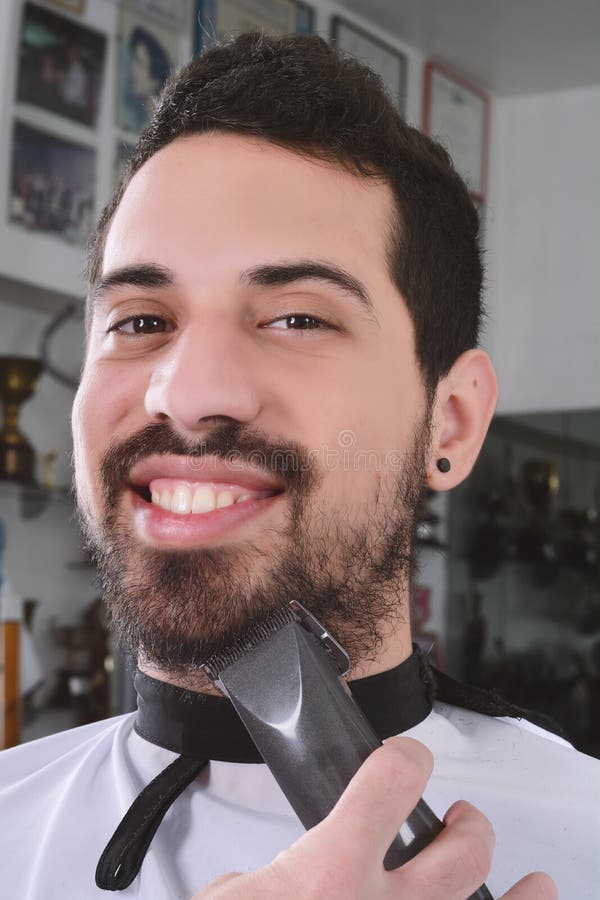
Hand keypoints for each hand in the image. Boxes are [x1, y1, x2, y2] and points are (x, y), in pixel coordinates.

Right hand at [191, 736, 556, 899]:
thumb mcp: (228, 899)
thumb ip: (264, 878)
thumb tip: (272, 881)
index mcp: (330, 874)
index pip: (394, 780)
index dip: (406, 756)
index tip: (406, 760)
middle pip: (464, 851)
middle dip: (471, 826)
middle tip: (463, 822)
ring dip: (519, 897)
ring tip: (532, 886)